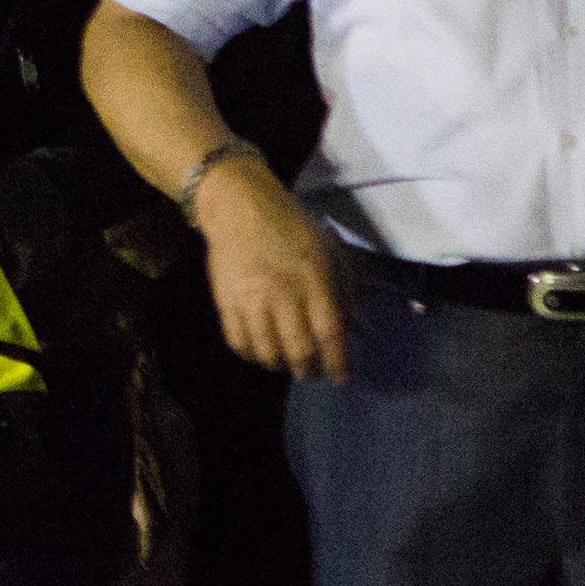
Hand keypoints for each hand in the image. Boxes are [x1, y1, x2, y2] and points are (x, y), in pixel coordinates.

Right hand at [195, 158, 348, 380]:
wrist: (241, 208)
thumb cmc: (293, 229)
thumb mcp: (331, 254)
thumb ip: (345, 294)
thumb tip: (359, 331)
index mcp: (314, 282)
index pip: (330, 335)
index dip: (338, 362)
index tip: (340, 377)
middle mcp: (283, 295)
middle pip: (299, 350)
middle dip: (308, 370)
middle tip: (312, 374)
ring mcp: (251, 299)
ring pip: (267, 351)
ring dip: (280, 365)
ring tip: (286, 364)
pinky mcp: (225, 300)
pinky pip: (237, 341)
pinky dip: (250, 355)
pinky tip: (259, 353)